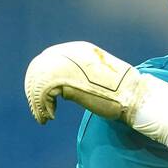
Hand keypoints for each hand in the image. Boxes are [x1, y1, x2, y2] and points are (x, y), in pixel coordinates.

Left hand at [24, 41, 167, 144]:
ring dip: (37, 103)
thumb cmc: (120, 92)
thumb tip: (65, 86)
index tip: (44, 96)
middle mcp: (71, 53)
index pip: (49, 58)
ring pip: (37, 82)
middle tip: (39, 109)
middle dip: (34, 90)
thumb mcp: (98, 76)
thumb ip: (82, 74)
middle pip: (39, 68)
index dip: (41, 78)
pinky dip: (43, 108)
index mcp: (79, 49)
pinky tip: (50, 118)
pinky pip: (42, 94)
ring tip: (43, 117)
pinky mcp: (66, 82)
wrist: (132, 96)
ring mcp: (68, 66)